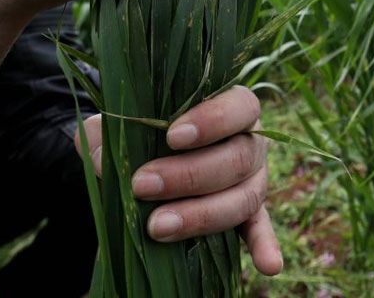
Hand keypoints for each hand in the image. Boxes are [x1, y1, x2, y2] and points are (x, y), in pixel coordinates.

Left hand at [74, 86, 281, 275]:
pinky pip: (260, 229)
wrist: (145, 161)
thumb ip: (107, 135)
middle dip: (190, 175)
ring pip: (244, 197)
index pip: (238, 106)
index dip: (212, 121)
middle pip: (238, 158)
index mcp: (233, 107)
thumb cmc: (139, 131)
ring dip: (203, 215)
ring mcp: (254, 179)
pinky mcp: (249, 213)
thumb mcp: (117, 125)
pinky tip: (269, 266)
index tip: (172, 137)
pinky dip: (265, 246)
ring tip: (157, 227)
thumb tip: (104, 164)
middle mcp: (251, 142)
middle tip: (142, 185)